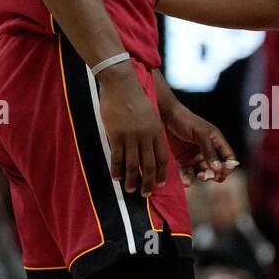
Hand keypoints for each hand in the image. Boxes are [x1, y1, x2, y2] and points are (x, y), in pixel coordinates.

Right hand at [98, 64, 167, 196]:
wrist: (122, 84)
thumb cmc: (135, 98)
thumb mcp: (150, 115)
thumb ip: (150, 131)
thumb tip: (149, 148)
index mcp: (156, 131)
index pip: (162, 158)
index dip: (161, 173)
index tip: (160, 184)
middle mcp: (146, 136)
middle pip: (149, 165)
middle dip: (149, 182)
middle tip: (146, 194)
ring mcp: (131, 137)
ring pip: (133, 164)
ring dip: (133, 180)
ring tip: (131, 190)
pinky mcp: (116, 135)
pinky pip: (117, 157)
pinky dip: (117, 169)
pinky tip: (116, 178)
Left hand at [162, 102, 238, 187]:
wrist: (165, 117)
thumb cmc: (186, 121)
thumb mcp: (201, 134)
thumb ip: (209, 151)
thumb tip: (218, 169)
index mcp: (216, 142)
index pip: (228, 158)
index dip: (228, 167)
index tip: (222, 173)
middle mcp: (208, 151)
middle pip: (217, 168)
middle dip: (214, 175)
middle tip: (208, 176)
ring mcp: (196, 156)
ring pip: (203, 172)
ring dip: (202, 177)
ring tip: (198, 177)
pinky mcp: (184, 160)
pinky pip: (189, 173)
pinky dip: (189, 178)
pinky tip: (187, 182)